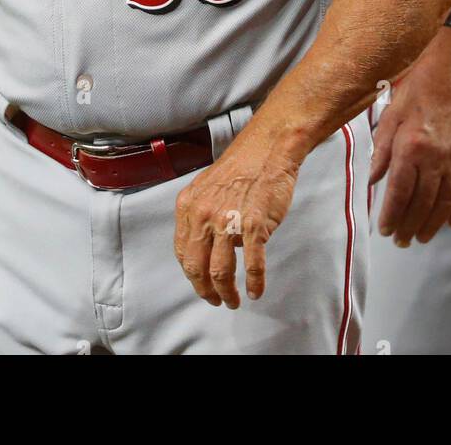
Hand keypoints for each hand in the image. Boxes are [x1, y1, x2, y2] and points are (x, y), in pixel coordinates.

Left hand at [173, 129, 300, 308]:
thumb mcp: (208, 187)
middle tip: (216, 300)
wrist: (268, 149)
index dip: (192, 274)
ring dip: (227, 293)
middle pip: (197, 267)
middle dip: (205, 290)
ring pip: (221, 272)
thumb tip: (207, 244)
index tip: (200, 284)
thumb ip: (201, 215)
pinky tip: (255, 291)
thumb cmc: (242, 166)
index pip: (183, 252)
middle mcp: (204, 215)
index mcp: (189, 205)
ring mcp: (228, 222)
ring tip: (233, 300)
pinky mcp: (254, 226)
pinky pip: (252, 265)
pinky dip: (254, 283)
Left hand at [369, 48, 450, 245]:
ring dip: (433, 224)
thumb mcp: (392, 111)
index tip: (385, 230)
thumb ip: (382, 148)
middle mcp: (436, 156)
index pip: (399, 192)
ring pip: (446, 202)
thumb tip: (373, 180)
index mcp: (411, 145)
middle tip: (401, 241)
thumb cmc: (420, 84)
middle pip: (423, 202)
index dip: (391, 215)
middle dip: (410, 226)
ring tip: (421, 238)